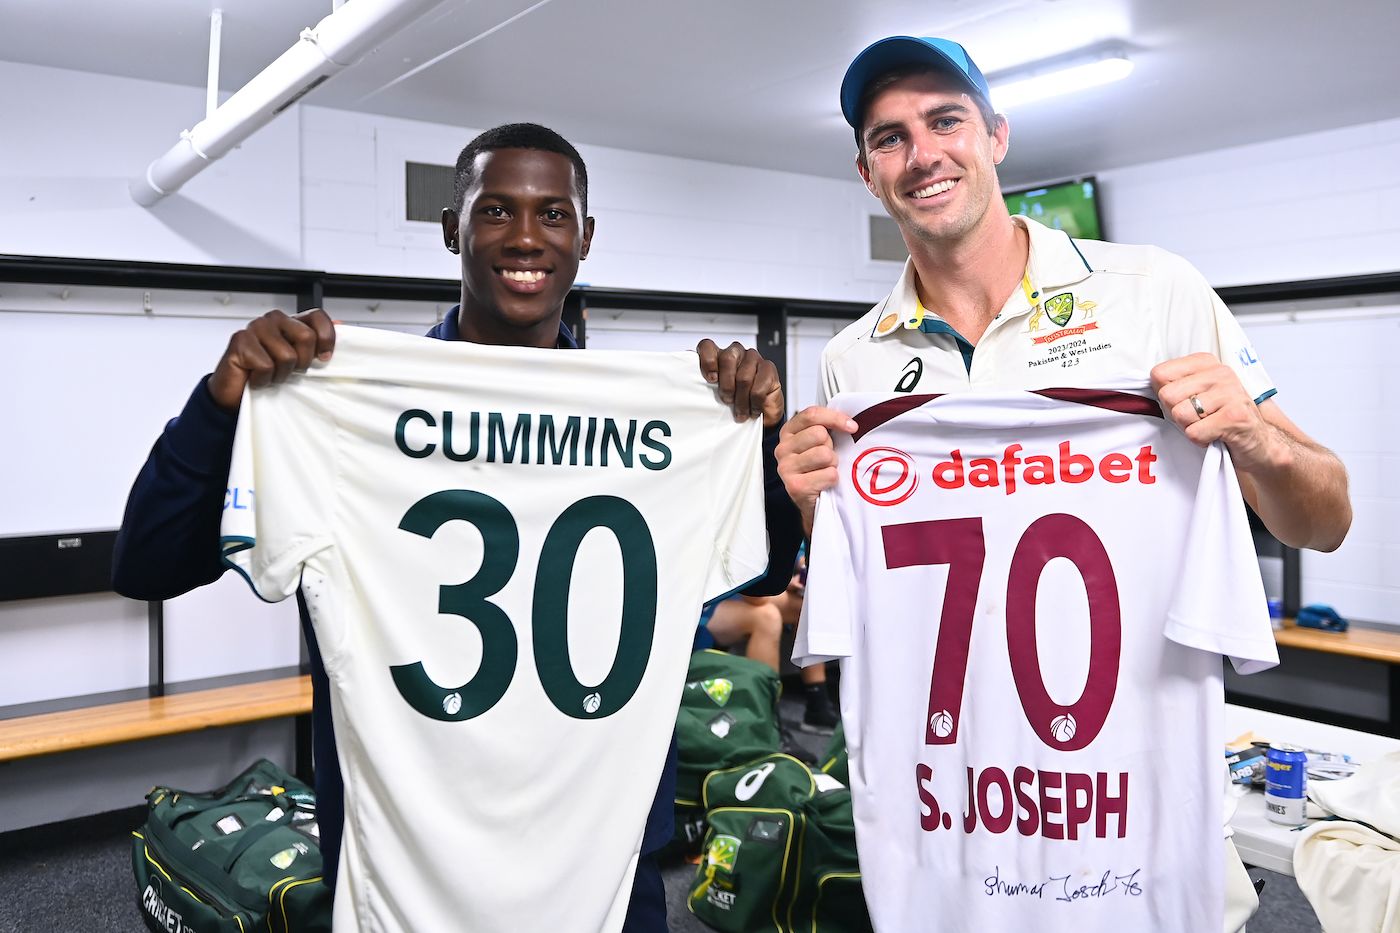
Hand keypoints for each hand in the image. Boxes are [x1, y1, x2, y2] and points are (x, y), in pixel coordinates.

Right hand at [207, 309, 336, 412]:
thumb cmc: (269, 376)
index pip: (318, 317)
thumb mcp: (301, 363)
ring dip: (281, 375)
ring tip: (269, 375)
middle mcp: (274, 321)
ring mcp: (255, 328)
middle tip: (288, 371)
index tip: (324, 358)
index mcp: (291, 322)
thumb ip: (319, 344)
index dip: (326, 338)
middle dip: (302, 363)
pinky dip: (263, 380)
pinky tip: (255, 378)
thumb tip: (341, 325)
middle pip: (306, 337)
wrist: (236, 396)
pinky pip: (266, 365)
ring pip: (287, 355)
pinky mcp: (240, 341)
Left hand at [695, 339, 784, 428]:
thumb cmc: (734, 403)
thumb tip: (688, 391)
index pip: (707, 346)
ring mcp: (753, 358)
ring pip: (743, 376)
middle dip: (726, 385)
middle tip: (726, 401)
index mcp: (718, 356)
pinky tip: (753, 409)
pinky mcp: (768, 368)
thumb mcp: (714, 396)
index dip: (707, 360)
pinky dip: (755, 403)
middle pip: (727, 359)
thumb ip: (703, 388)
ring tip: (740, 412)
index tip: (710, 379)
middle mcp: (735, 353)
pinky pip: (759, 386)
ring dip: (741, 400)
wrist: (760, 414)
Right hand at [776, 405, 857, 534]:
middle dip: (831, 446)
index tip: (851, 426)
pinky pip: (828, 474)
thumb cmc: (818, 470)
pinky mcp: (795, 486)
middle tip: (826, 458)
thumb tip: (849, 420)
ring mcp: (786, 468)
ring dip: (832, 464)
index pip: (811, 415)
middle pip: (819, 434)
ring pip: (824, 454)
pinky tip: (824, 483)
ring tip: (824, 470)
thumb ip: (827, 427)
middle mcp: (783, 449)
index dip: (835, 418)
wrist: (814, 502)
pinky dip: (832, 479)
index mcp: (788, 433)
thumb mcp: (820, 443)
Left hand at [1150, 352, 1279, 472]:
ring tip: (1208, 426)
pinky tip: (1217, 436)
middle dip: (1176, 415)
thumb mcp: (1197, 394)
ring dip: (1190, 428)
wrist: (1259, 443)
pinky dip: (1201, 441)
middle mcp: (1220, 373)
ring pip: (1180, 414)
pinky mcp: (1236, 416)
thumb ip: (1173, 386)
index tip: (1183, 403)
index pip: (1159, 374)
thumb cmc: (1221, 419)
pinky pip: (1195, 432)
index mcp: (1205, 363)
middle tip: (1198, 419)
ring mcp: (1230, 393)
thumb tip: (1143, 390)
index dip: (1164, 395)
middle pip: (1167, 396)